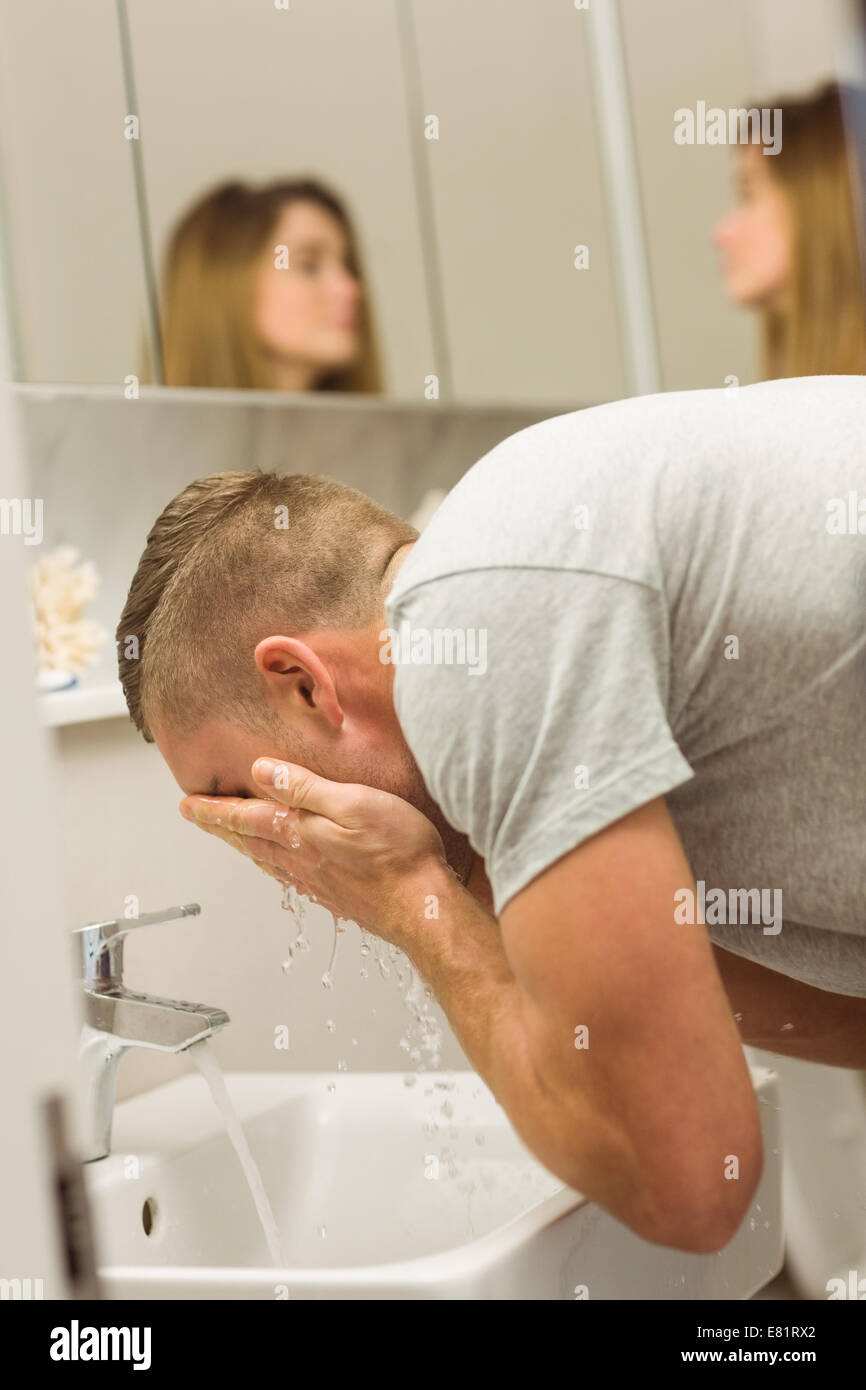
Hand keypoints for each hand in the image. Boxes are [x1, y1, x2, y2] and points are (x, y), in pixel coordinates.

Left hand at [179, 757, 451, 946]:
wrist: (423, 905)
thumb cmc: (397, 852)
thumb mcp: (351, 802)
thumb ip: (304, 788)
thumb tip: (261, 771)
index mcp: (299, 834)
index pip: (245, 817)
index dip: (215, 809)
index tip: (188, 805)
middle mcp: (300, 861)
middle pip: (250, 840)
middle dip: (221, 826)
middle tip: (197, 817)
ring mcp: (317, 882)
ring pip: (267, 859)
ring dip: (244, 844)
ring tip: (231, 835)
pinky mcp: (335, 895)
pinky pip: (289, 875)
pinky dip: (271, 863)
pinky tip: (279, 864)